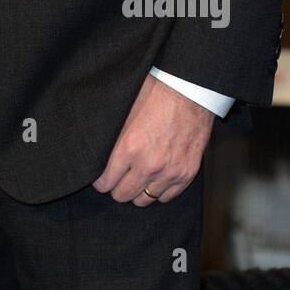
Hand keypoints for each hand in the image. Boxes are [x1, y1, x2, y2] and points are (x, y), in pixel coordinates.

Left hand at [92, 73, 214, 205]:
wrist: (189, 90)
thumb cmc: (156, 94)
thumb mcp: (125, 113)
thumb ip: (114, 139)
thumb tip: (100, 155)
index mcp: (129, 147)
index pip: (105, 182)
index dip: (101, 181)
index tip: (101, 179)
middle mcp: (149, 165)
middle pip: (123, 195)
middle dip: (116, 188)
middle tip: (117, 180)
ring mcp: (170, 172)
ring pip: (145, 199)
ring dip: (138, 191)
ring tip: (136, 180)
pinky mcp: (187, 173)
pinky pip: (167, 196)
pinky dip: (159, 191)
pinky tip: (154, 180)